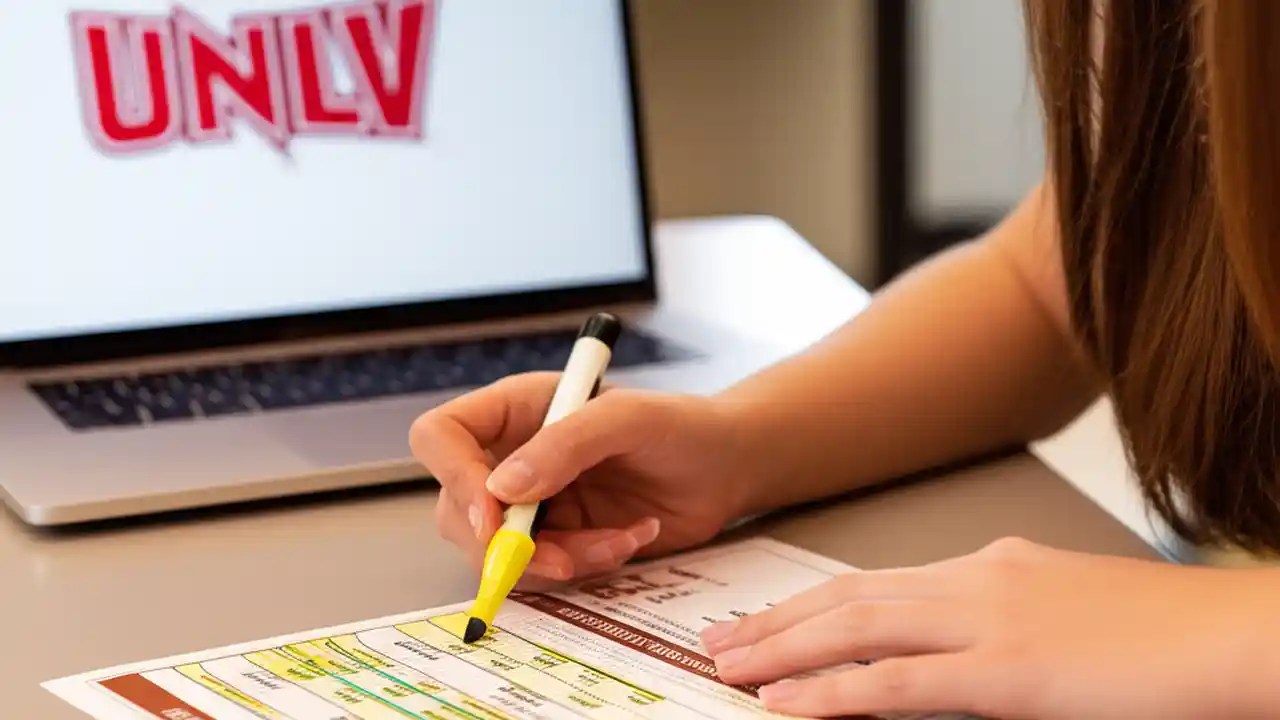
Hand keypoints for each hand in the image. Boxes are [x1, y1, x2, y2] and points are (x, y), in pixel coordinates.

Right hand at [410, 372, 750, 584]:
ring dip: (557, 559)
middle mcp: (513, 455)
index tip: (494, 516)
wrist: (727, 467)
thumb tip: (502, 488)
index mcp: (515, 409)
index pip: (441, 437)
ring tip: (617, 539)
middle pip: (457, 510)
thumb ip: (566, 444)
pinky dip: (586, 564)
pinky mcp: (561, 537)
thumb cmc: (681, 425)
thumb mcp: (628, 419)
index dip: (454, 479)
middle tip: (563, 557)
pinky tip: (628, 539)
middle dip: (506, 544)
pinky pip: (546, 568)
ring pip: (499, 551)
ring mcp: (534, 501)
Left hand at [701, 538, 1279, 718]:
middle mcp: (976, 581)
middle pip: (849, 597)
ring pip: (857, 629)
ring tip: (730, 671)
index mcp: (989, 566)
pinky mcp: (1010, 673)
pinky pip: (900, 682)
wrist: (1231, 635)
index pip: (876, 582)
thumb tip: (953, 651)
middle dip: (776, 622)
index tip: (764, 621)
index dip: (810, 603)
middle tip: (719, 644)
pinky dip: (835, 691)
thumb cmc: (1161, 633)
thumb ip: (999, 621)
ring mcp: (989, 622)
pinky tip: (789, 703)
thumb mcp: (1064, 610)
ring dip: (784, 651)